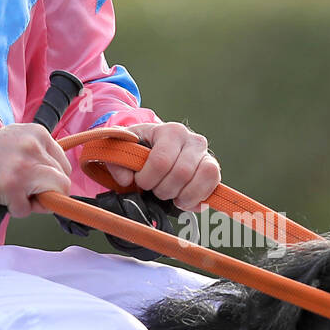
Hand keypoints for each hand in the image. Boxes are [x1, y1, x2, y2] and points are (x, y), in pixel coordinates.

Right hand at [0, 124, 71, 219]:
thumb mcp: (17, 142)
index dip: (52, 180)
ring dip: (33, 203)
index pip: (65, 165)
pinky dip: (14, 210)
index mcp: (38, 133)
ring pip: (52, 196)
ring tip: (13, 194)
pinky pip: (26, 210)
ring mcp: (24, 166)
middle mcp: (34, 147)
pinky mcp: (12, 186)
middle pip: (63, 182)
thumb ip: (38, 156)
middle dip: (46, 193)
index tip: (36, 183)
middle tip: (22, 191)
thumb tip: (58, 184)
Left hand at [104, 121, 219, 212]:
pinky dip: (196, 199)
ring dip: (181, 196)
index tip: (140, 181)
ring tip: (169, 194)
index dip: (147, 178)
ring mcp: (207, 155)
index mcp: (170, 131)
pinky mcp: (214, 171)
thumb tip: (126, 180)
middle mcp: (193, 140)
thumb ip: (116, 162)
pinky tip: (182, 199)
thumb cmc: (140, 148)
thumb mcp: (124, 149)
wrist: (157, 147)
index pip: (161, 161)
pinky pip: (212, 187)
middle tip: (155, 189)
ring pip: (200, 180)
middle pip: (181, 173)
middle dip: (163, 189)